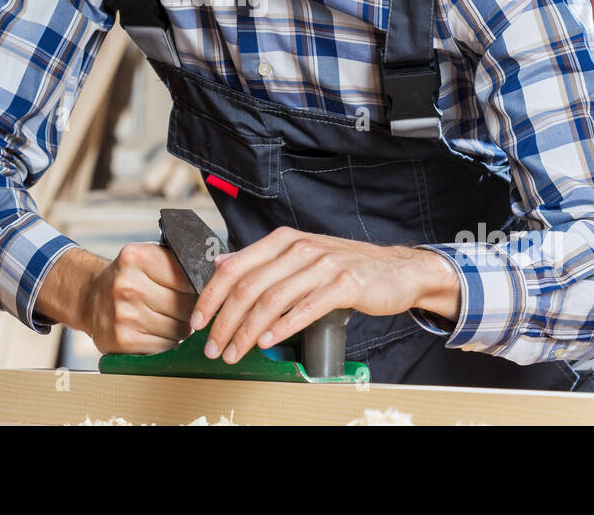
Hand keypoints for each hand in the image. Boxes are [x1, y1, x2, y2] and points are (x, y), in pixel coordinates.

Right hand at [83, 242, 195, 353]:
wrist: (89, 297)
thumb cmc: (127, 277)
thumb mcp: (147, 257)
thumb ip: (177, 262)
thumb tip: (216, 274)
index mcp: (137, 257)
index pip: (187, 279)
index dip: (195, 288)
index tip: (194, 290)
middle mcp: (128, 285)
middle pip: (184, 306)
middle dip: (189, 310)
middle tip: (180, 307)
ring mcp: (123, 314)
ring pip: (177, 329)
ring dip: (179, 327)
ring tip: (167, 318)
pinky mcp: (122, 339)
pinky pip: (164, 345)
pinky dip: (166, 341)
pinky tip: (156, 330)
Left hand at [190, 227, 459, 363]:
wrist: (396, 271)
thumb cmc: (345, 268)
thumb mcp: (300, 257)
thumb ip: (262, 261)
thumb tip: (222, 264)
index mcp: (283, 241)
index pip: (234, 267)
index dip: (211, 296)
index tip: (197, 322)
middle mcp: (300, 248)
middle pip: (248, 286)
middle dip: (225, 321)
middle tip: (213, 348)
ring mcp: (323, 264)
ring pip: (272, 299)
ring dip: (248, 331)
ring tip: (236, 352)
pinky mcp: (344, 284)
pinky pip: (306, 307)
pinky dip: (283, 327)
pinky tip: (268, 342)